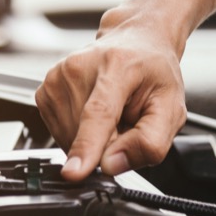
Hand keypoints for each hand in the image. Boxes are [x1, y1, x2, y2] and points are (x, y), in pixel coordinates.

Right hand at [35, 24, 187, 180]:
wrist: (135, 42)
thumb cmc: (153, 73)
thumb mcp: (172, 108)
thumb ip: (150, 141)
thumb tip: (112, 165)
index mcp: (117, 66)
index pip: (98, 113)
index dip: (87, 146)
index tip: (74, 173)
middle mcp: (79, 67)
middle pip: (84, 134)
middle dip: (107, 144)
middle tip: (125, 122)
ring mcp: (57, 77)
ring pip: (69, 138)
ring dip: (93, 139)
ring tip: (111, 114)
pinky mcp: (44, 91)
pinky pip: (59, 133)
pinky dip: (78, 134)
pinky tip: (93, 115)